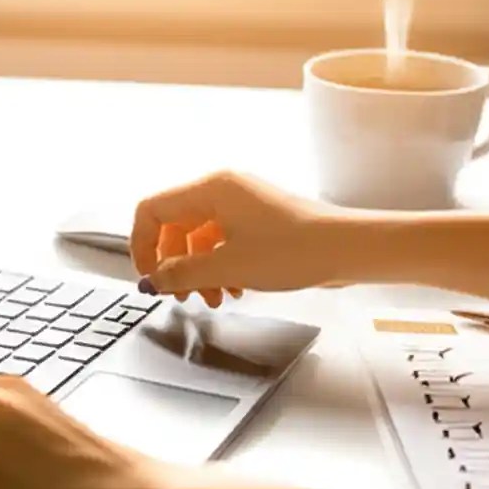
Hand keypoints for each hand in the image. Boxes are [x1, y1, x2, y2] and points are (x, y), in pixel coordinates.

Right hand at [130, 171, 343, 303]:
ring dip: (198, 271)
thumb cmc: (293, 250)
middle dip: (174, 264)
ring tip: (213, 299)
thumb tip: (151, 280)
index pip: (152, 210)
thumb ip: (182, 274)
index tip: (148, 277)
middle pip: (174, 227)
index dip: (141, 245)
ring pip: (198, 238)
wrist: (346, 249)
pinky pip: (221, 242)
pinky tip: (233, 290)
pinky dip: (219, 267)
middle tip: (180, 295)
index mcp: (210, 189)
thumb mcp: (228, 267)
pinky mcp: (256, 221)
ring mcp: (241, 204)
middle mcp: (222, 190)